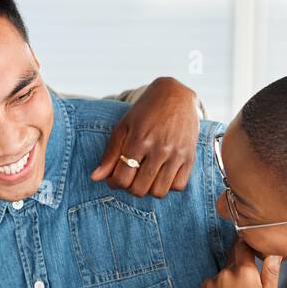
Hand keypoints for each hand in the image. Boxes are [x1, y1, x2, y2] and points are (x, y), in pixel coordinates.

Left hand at [91, 76, 199, 197]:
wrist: (176, 95)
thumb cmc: (145, 111)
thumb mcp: (123, 127)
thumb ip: (110, 154)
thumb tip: (95, 178)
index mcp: (139, 140)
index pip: (122, 179)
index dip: (114, 183)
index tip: (114, 178)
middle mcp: (160, 149)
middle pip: (139, 189)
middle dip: (130, 188)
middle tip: (130, 177)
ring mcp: (177, 154)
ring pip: (159, 192)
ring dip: (149, 190)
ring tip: (145, 178)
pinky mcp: (190, 157)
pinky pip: (178, 186)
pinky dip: (168, 186)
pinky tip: (161, 175)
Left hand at [197, 238, 282, 287]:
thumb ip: (270, 274)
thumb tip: (273, 254)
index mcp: (244, 273)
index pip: (244, 248)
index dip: (248, 247)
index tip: (252, 252)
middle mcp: (224, 274)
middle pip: (234, 267)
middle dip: (241, 276)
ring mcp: (210, 285)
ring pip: (222, 278)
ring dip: (228, 286)